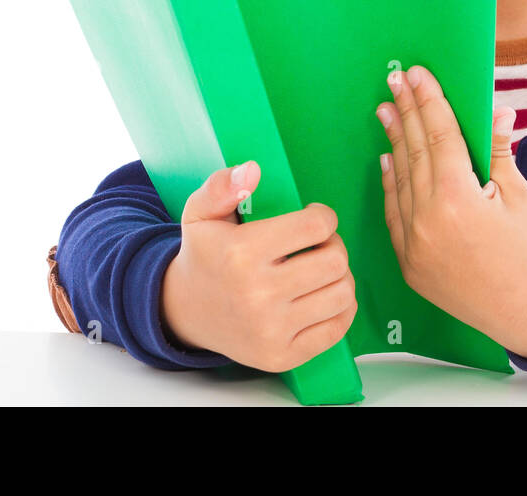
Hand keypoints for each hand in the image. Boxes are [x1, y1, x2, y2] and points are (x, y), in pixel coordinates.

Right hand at [161, 161, 357, 372]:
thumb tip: (252, 169)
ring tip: (321, 268)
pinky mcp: (281, 356)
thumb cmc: (203, 255)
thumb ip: (222, 185)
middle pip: (335, 261)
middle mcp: (258, 295)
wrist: (185, 312)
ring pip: (342, 294)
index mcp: (242, 253)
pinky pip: (336, 329)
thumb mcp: (200, 213)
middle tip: (319, 244)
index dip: (323, 216)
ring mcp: (271, 331)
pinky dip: (340, 309)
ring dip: (340, 276)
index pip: (315, 227)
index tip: (313, 217)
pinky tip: (323, 295)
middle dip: (334, 245)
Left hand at [376, 65, 526, 359]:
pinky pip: (394, 214)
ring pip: (400, 181)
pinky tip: (387, 158)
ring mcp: (415, 246)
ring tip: (386, 110)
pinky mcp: (410, 265)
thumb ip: (497, 151)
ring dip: (393, 142)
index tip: (418, 74)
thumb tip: (496, 110)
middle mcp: (429, 222)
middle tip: (396, 80)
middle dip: (406, 112)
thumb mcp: (520, 195)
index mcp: (459, 200)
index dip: (429, 101)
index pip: (439, 136)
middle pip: (415, 152)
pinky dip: (391, 184)